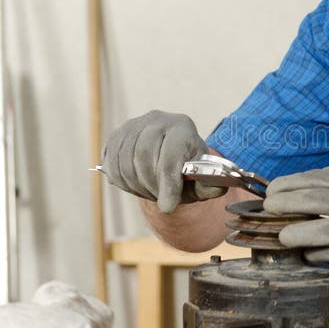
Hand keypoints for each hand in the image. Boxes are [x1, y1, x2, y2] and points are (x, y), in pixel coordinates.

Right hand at [101, 110, 224, 212]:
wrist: (170, 157)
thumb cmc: (188, 169)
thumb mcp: (202, 179)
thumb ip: (210, 185)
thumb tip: (216, 187)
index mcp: (182, 127)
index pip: (170, 154)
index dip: (168, 183)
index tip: (168, 207)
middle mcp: (157, 120)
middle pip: (144, 155)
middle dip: (151, 185)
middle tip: (159, 198)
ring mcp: (134, 125)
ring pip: (125, 161)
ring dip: (136, 185)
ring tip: (150, 191)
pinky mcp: (117, 135)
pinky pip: (111, 162)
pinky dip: (122, 181)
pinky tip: (136, 184)